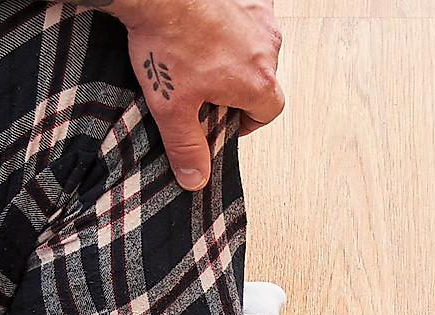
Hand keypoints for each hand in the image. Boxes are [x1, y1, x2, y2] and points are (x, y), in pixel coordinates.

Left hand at [110, 0, 283, 188]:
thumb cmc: (167, 35)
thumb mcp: (171, 105)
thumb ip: (186, 145)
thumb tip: (195, 179)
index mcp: (258, 83)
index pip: (267, 113)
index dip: (247, 120)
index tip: (226, 118)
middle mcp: (268, 48)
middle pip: (261, 78)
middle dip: (237, 84)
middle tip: (205, 83)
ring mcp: (260, 15)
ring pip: (254, 44)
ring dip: (235, 50)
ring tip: (201, 48)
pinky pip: (248, 11)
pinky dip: (232, 18)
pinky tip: (207, 20)